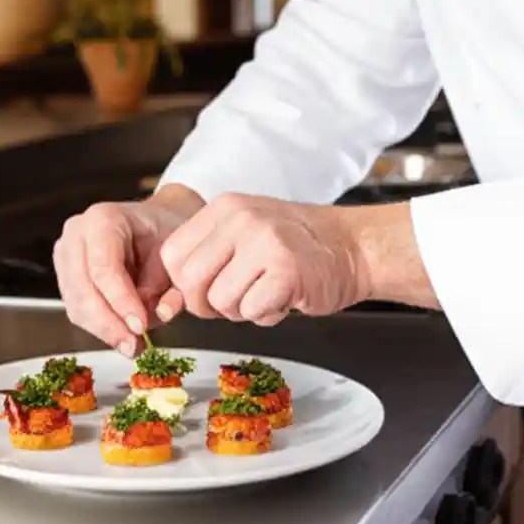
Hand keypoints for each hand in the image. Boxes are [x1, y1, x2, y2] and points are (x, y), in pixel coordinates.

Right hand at [54, 184, 204, 353]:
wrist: (157, 223)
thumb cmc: (166, 233)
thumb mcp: (174, 255)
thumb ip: (164, 285)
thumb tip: (156, 315)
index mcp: (103, 219)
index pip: (104, 268)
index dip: (120, 301)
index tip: (140, 326)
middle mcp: (76, 234)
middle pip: (83, 289)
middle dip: (109, 324)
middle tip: (134, 345)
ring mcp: (66, 256)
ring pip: (76, 305)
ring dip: (104, 330)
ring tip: (132, 345)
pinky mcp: (65, 277)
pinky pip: (77, 310)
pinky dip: (100, 328)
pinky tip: (122, 336)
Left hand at [157, 194, 372, 324]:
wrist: (355, 247)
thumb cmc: (296, 249)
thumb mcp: (244, 236)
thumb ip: (207, 260)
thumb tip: (168, 303)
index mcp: (224, 208)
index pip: (172, 255)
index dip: (185, 284)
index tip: (209, 289)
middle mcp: (241, 219)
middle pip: (190, 281)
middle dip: (207, 304)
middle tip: (237, 300)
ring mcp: (264, 242)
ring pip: (220, 300)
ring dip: (241, 310)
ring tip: (267, 293)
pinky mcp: (287, 270)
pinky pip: (252, 311)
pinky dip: (267, 315)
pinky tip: (284, 299)